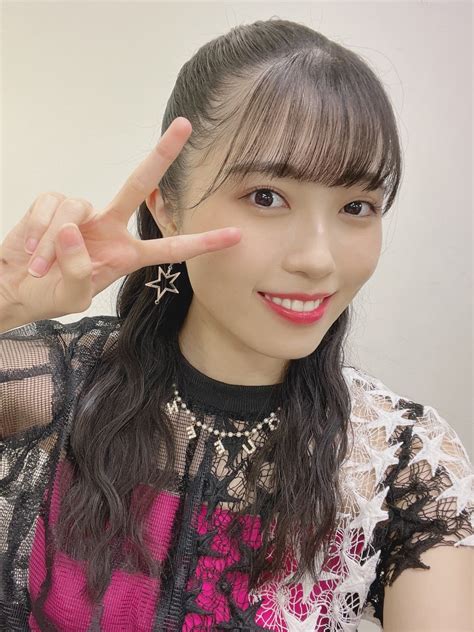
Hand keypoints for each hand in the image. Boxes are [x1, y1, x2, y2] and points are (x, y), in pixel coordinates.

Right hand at [0, 118, 240, 327]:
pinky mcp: (53, 204)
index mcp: (127, 255)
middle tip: (185, 126)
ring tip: (41, 267)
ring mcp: (83, 214)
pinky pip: (50, 206)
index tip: (236, 235)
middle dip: (162, 155)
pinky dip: (36, 232)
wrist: (15, 288)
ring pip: (76, 206)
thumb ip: (80, 270)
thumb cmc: (51, 294)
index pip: (172, 248)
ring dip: (53, 243)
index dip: (203, 243)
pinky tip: (31, 252)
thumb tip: (72, 231)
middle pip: (139, 185)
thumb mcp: (74, 296)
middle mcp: (110, 228)